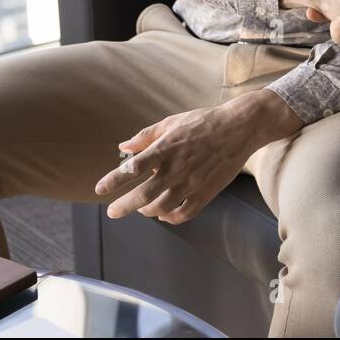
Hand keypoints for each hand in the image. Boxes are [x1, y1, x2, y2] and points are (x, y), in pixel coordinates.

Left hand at [94, 90, 299, 224]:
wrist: (240, 128)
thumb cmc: (204, 122)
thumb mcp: (172, 122)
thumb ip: (146, 136)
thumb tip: (123, 148)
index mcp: (166, 148)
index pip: (132, 168)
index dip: (114, 180)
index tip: (100, 189)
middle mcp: (176, 168)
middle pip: (143, 195)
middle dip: (124, 207)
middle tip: (112, 212)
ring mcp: (192, 183)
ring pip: (162, 208)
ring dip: (147, 212)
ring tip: (140, 210)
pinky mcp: (206, 192)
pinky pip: (184, 213)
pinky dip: (171, 218)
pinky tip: (164, 214)